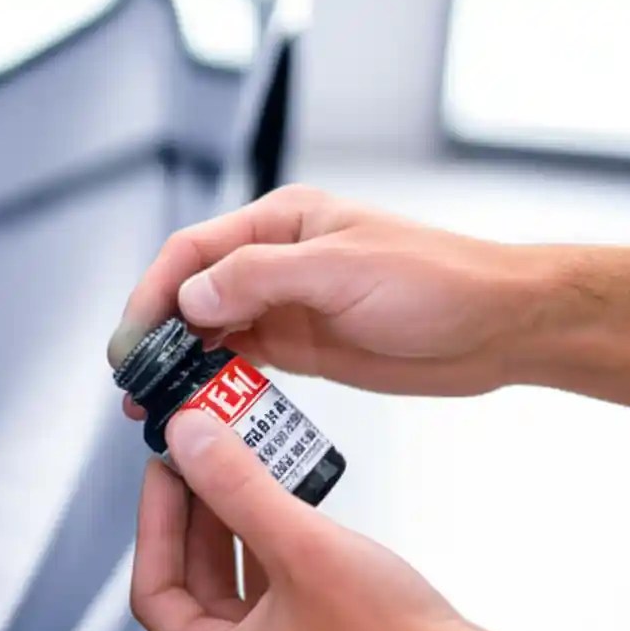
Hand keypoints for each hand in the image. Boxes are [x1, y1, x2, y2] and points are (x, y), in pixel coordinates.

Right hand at [110, 185, 555, 397]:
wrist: (498, 327)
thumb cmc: (436, 282)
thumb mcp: (342, 270)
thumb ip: (260, 278)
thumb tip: (191, 298)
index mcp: (280, 225)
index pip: (193, 252)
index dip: (153, 292)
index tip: (131, 338)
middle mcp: (273, 262)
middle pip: (191, 292)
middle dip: (155, 333)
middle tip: (132, 382)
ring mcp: (284, 306)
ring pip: (209, 332)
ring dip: (178, 364)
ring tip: (152, 404)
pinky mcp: (300, 347)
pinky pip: (241, 362)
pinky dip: (213, 382)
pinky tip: (196, 405)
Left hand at [131, 410, 503, 630]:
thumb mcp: (303, 550)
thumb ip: (239, 488)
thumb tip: (191, 440)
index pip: (155, 589)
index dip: (155, 521)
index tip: (165, 469)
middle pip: (197, 585)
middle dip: (199, 516)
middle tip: (203, 461)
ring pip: (241, 590)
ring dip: (239, 529)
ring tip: (247, 472)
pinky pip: (282, 599)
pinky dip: (278, 553)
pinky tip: (296, 514)